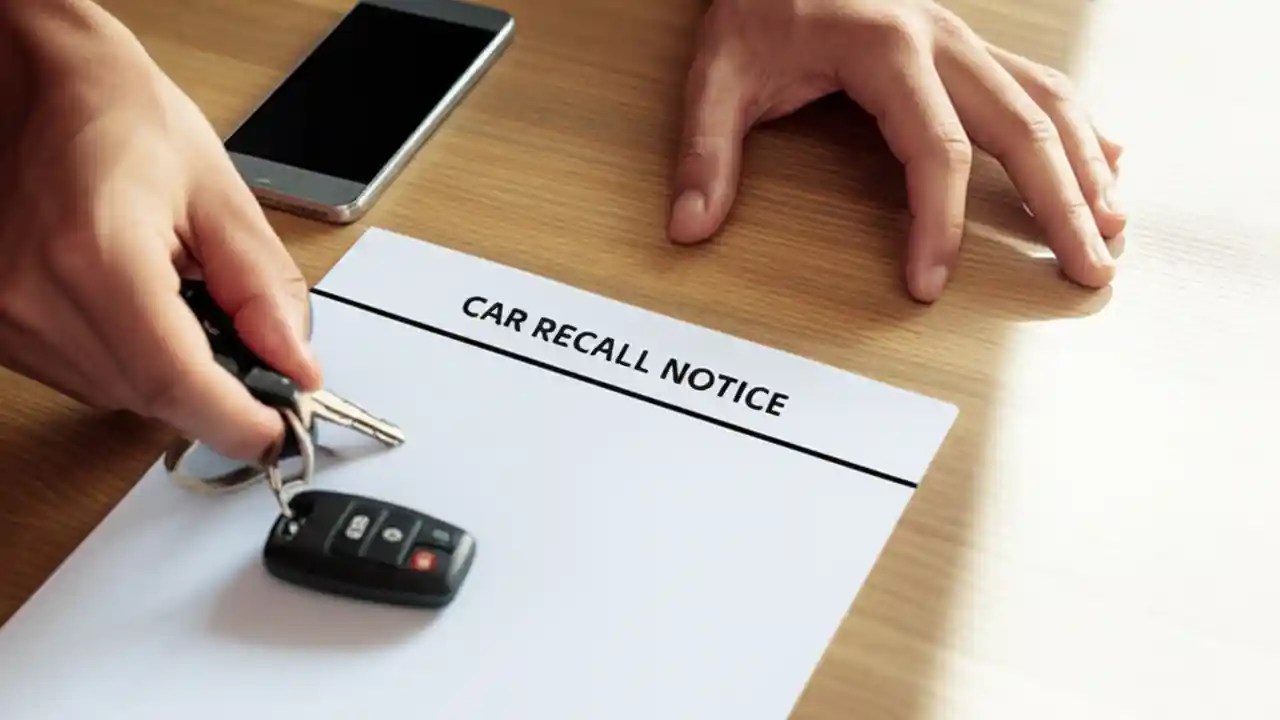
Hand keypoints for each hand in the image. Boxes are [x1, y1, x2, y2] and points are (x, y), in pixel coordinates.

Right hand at [0, 2, 321, 460]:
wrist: (35, 87)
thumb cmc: (121, 118)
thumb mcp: (218, 194)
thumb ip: (262, 289)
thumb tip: (296, 365)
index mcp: (96, 254)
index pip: (175, 380)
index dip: (236, 421)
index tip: (280, 430)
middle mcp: (34, 295)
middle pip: (151, 397)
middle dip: (216, 392)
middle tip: (255, 357)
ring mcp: (5, 316)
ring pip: (118, 396)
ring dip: (171, 374)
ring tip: (185, 301)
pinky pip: (83, 377)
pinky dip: (131, 360)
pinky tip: (142, 306)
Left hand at [667, 0, 1125, 301]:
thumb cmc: (760, 4)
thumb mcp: (720, 71)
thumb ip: (706, 148)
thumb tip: (690, 225)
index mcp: (888, 49)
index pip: (932, 150)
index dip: (938, 223)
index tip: (929, 285)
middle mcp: (944, 42)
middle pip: (1023, 129)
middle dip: (1060, 206)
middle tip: (1087, 271)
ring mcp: (965, 41)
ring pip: (1050, 103)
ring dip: (1088, 167)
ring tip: (1113, 229)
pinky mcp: (969, 47)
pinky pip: (1042, 85)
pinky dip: (1083, 128)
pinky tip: (1109, 162)